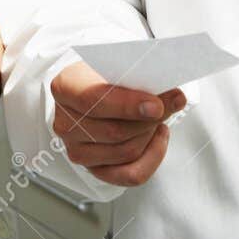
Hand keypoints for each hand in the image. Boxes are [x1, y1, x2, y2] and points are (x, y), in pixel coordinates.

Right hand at [50, 62, 185, 186]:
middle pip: (115, 131)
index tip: (156, 105)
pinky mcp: (93, 169)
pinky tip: (156, 137)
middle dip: (150, 119)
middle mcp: (65, 122)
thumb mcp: (118, 64)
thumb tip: (173, 96)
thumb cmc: (107, 74)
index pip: (93, 100)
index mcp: (65, 88)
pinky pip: (130, 174)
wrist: (96, 87)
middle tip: (171, 104)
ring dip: (150, 133)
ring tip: (159, 117)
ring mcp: (77, 148)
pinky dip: (151, 157)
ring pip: (126, 151)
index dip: (127, 105)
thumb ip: (140, 76)